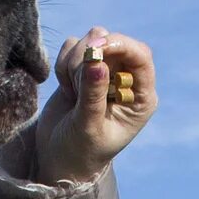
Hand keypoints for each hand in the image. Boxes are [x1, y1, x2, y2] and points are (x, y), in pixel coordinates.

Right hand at [30, 27, 157, 184]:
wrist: (58, 159)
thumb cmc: (80, 152)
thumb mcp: (88, 127)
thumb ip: (93, 94)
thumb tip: (97, 61)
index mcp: (140, 98)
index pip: (140, 56)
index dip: (120, 45)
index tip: (95, 49)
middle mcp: (126, 80)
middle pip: (114, 42)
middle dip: (90, 56)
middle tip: (74, 86)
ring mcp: (106, 71)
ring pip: (92, 39)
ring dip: (75, 61)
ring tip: (71, 93)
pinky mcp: (84, 67)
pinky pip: (73, 46)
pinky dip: (64, 63)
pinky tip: (66, 89)